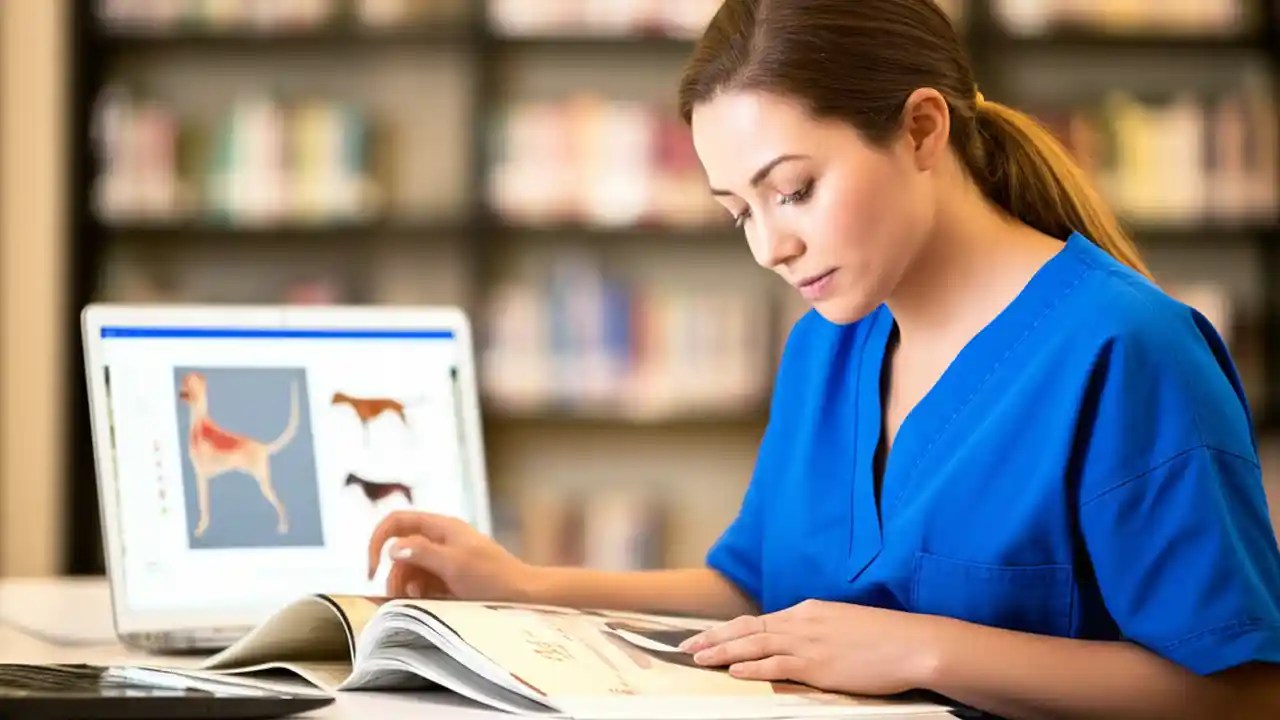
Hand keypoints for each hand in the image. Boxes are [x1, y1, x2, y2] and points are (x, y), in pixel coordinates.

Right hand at [367, 511, 534, 601]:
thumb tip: (392, 547)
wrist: (523, 596)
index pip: (396, 522)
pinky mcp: (449, 578)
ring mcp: (445, 559)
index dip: (378, 541)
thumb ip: (421, 553)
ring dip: (407, 587)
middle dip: (395, 575)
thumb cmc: (492, 577)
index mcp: (441, 527)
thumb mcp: (454, 564)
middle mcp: (440, 540)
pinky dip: (421, 594)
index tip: (371, 571)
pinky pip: (423, 583)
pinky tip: (431, 603)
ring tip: (421, 601)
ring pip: (410, 570)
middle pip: (400, 552)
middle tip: (403, 597)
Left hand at [678, 599, 943, 695]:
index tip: (706, 636)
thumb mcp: (843, 625)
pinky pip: (776, 666)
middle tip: (685, 647)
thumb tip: (798, 642)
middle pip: (746, 629)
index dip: (728, 629)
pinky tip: (733, 672)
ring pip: (753, 645)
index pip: (758, 621)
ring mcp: (808, 643)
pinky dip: (752, 668)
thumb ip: (816, 630)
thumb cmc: (885, 638)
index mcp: (807, 611)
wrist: (912, 643)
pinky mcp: (818, 664)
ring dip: (722, 652)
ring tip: (697, 659)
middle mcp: (802, 622)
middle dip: (713, 638)